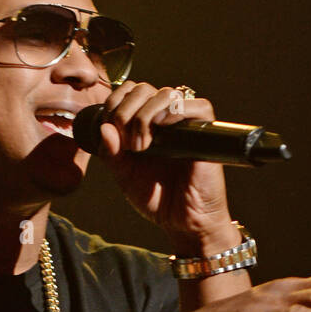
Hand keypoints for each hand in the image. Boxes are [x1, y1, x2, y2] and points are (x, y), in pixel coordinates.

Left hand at [93, 81, 231, 243]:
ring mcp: (186, 124)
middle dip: (126, 112)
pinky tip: (162, 132)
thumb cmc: (158, 199)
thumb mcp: (125, 176)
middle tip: (127, 143)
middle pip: (144, 89)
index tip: (111, 132)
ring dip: (145, 116)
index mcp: (146, 124)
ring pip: (166, 94)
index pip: (129, 92)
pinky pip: (198, 106)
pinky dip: (175, 113)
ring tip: (142, 146)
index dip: (115, 104)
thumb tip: (104, 127)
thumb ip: (111, 153)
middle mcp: (166, 119)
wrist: (183, 222)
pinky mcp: (206, 133)